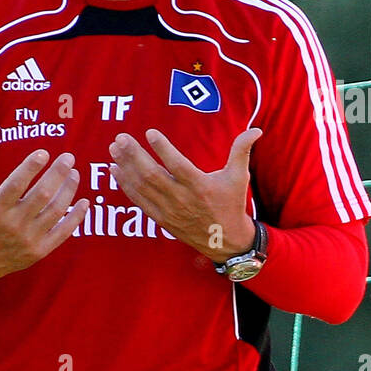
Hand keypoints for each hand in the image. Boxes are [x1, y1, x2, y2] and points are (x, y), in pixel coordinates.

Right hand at [0, 150, 88, 283]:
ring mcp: (28, 239)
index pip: (16, 185)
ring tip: (74, 174)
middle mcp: (13, 225)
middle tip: (69, 158)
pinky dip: (76, 217)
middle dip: (57, 173)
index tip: (44, 153)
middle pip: (42, 195)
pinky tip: (84, 202)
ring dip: (68, 191)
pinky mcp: (39, 251)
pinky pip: (63, 232)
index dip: (30, 168)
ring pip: (55, 211)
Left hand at [109, 128, 260, 261]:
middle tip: (121, 137)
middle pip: (152, 175)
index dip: (163, 149)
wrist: (225, 240)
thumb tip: (256, 130)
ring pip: (142, 187)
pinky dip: (125, 185)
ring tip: (114, 149)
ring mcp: (169, 210)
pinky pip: (138, 200)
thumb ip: (242, 151)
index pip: (178, 166)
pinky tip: (115, 169)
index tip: (149, 132)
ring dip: (125, 167)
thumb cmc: (231, 204)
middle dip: (134, 155)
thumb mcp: (239, 177)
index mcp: (201, 187)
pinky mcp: (160, 219)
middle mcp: (182, 199)